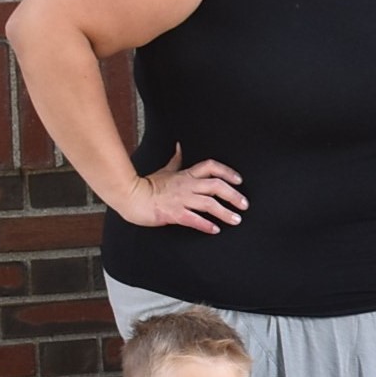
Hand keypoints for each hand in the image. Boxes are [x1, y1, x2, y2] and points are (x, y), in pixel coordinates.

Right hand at [113, 148, 247, 234]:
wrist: (131, 197)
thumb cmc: (148, 184)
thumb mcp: (165, 169)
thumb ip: (177, 160)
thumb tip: (180, 146)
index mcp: (186, 175)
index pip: (211, 167)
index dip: (227, 172)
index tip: (239, 180)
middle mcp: (187, 185)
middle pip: (216, 186)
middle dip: (233, 195)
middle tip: (244, 204)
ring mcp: (181, 199)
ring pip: (209, 204)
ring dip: (225, 212)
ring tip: (236, 220)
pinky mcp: (174, 213)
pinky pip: (194, 219)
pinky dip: (206, 225)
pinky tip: (215, 229)